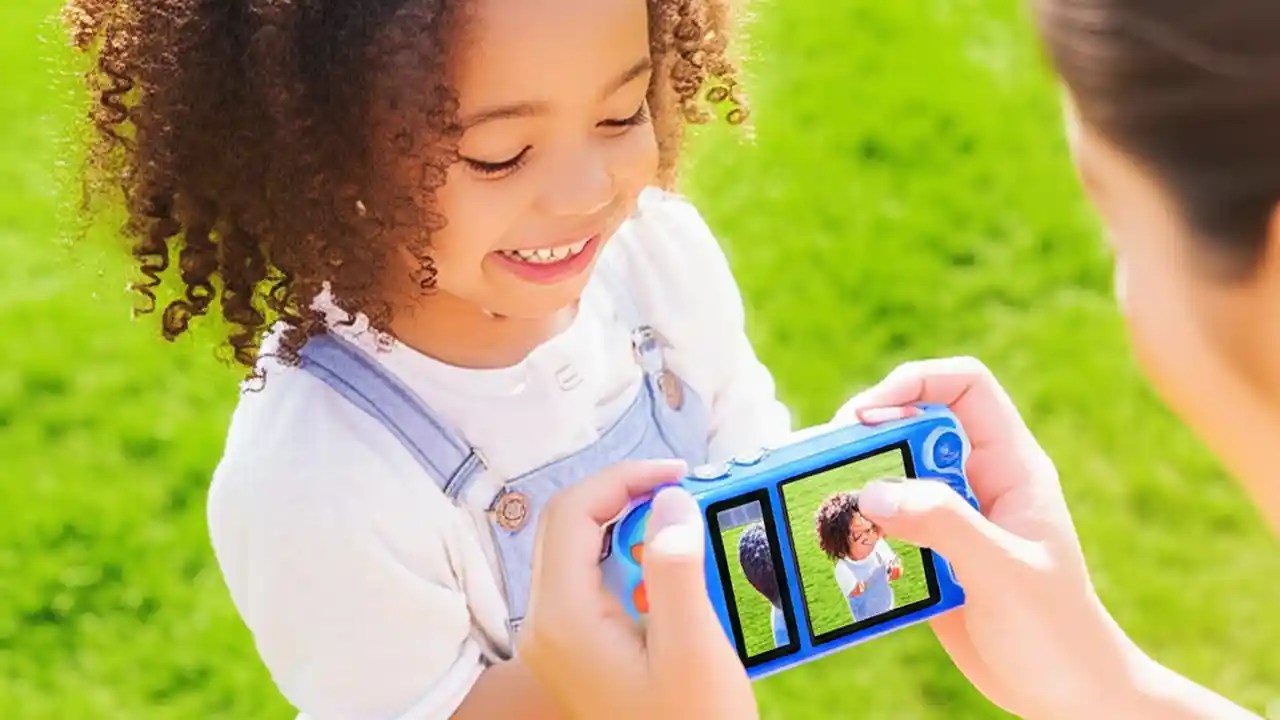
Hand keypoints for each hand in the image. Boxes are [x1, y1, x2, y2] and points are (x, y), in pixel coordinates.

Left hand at [518, 461, 757, 719]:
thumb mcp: (693, 649)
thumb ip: (677, 569)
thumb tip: (670, 500)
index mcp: (563, 620)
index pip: (572, 513)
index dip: (624, 480)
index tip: (678, 475)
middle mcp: (547, 625)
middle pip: (569, 525)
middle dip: (626, 498)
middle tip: (685, 495)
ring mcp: (559, 639)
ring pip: (581, 550)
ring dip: (631, 529)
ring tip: (686, 530)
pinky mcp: (579, 649)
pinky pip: (594, 581)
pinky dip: (631, 562)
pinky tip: (673, 573)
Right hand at [836, 357, 1243, 718]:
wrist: (1065, 695)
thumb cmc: (1056, 631)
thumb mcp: (1003, 571)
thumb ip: (943, 524)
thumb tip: (873, 492)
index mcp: (1011, 467)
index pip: (966, 388)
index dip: (915, 382)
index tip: (867, 414)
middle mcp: (977, 482)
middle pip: (913, 428)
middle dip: (866, 437)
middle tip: (823, 459)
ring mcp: (951, 519)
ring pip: (891, 478)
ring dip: (854, 486)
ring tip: (819, 502)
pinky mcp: (929, 557)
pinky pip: (883, 528)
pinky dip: (855, 532)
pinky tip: (837, 549)